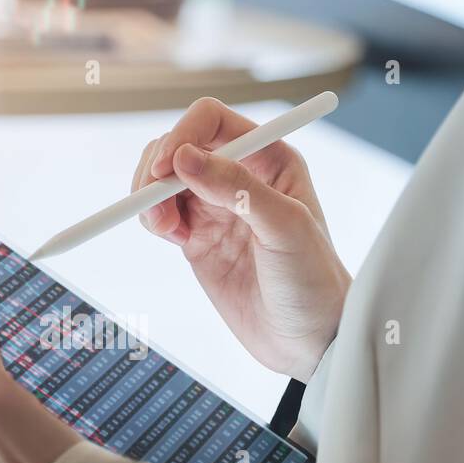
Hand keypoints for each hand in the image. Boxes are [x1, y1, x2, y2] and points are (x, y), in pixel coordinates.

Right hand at [133, 98, 350, 381]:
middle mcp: (240, 176)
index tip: (166, 167)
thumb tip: (184, 158)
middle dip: (157, 169)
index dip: (182, 134)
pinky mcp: (198, 238)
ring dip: (149, 196)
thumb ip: (237, 188)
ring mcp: (216, 207)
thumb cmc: (314, 282)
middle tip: (154, 206)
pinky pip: (161, 213)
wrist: (310, 341)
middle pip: (179, 145)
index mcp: (269, 158)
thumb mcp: (284, 228)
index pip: (211, 121)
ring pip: (164, 179)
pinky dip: (153, 220)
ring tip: (161, 228)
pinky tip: (169, 237)